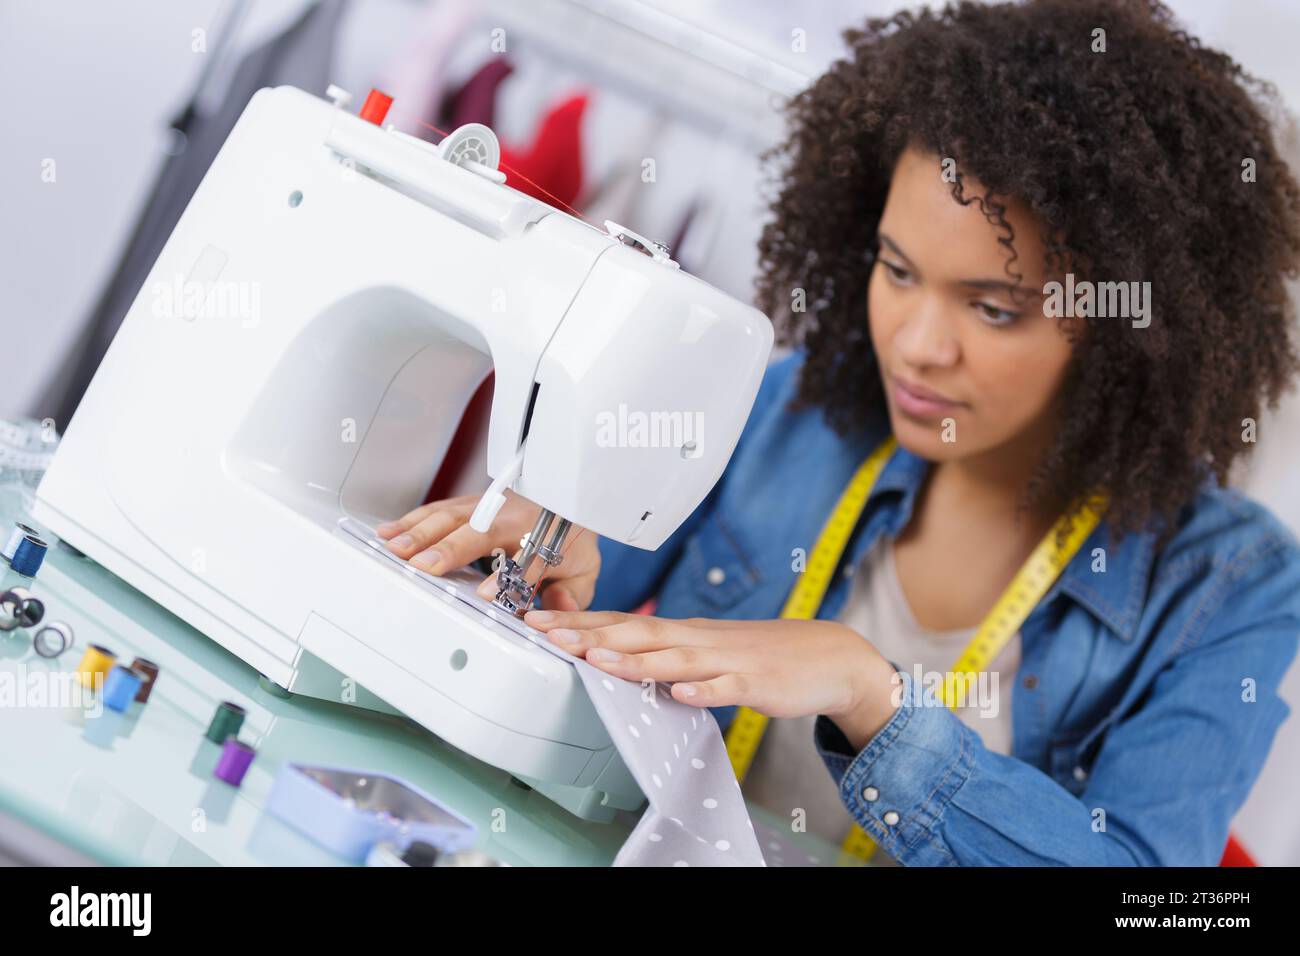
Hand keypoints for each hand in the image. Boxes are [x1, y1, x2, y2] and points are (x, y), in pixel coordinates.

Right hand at [377, 490, 600, 610]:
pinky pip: (439, 510)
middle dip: (450, 547)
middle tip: (423, 566)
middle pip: (480, 530)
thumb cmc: (568, 539)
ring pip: (454, 516)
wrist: (566, 498)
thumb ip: (571, 593)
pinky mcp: (469, 504)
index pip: (526, 558)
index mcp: (545, 534)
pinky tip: (390, 532)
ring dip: (423, 531)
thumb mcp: (582, 569)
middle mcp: (514, 516)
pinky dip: (412, 520)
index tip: (487, 595)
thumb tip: (556, 609)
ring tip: (394, 548)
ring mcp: (489, 507)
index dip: (507, 577)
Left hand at [522, 609, 901, 747]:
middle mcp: (698, 640)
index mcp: (683, 632)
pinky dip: (704, 690)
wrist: (827, 656)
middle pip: (637, 635)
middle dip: (590, 634)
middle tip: (547, 633)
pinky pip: (726, 687)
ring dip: (634, 660)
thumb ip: (664, 655)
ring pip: (674, 659)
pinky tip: (682, 693)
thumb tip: (620, 657)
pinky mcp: (755, 682)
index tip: (537, 619)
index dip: (579, 621)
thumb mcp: (705, 651)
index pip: (622, 623)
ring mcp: (726, 660)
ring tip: (597, 660)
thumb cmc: (762, 654)